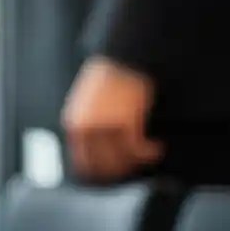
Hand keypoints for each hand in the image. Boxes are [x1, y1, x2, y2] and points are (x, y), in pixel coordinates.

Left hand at [61, 57, 162, 183]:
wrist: (121, 59)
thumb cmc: (106, 78)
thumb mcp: (86, 104)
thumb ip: (88, 126)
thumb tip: (98, 150)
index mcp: (74, 125)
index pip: (83, 162)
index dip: (102, 171)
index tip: (116, 171)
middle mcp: (86, 130)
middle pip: (103, 166)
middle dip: (122, 169)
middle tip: (135, 167)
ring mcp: (104, 128)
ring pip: (122, 160)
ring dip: (138, 162)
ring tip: (149, 156)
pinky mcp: (124, 123)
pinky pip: (137, 149)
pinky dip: (148, 152)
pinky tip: (155, 147)